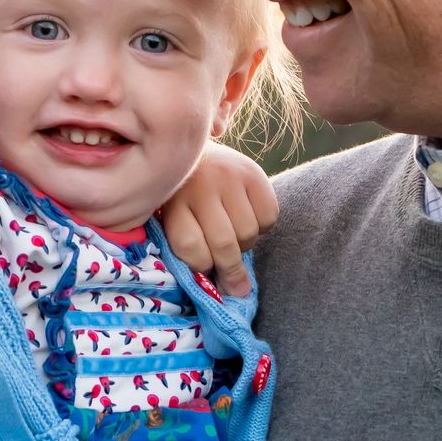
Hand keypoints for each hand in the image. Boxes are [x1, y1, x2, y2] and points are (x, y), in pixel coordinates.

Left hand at [159, 141, 277, 297]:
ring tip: (235, 235)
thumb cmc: (183, 197)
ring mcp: (228, 176)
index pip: (190, 247)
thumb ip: (194, 251)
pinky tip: (249, 216)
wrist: (192, 149)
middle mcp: (200, 186)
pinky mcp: (253, 172)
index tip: (205, 268)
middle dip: (229, 269)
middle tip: (232, 279)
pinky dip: (262, 226)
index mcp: (173, 201)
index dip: (200, 265)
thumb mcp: (175, 218)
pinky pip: (269, 217)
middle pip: (223, 244)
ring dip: (244, 244)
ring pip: (247, 234)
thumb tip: (240, 291)